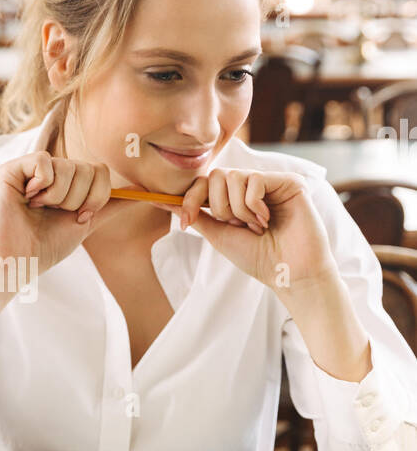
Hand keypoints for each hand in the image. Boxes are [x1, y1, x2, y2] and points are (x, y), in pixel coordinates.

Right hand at [0, 151, 128, 281]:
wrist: (21, 262)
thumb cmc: (48, 246)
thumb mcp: (87, 223)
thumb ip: (111, 206)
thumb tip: (142, 194)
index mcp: (65, 180)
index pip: (99, 171)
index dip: (96, 197)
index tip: (78, 216)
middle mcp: (48, 170)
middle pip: (86, 168)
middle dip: (77, 200)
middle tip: (54, 213)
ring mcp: (28, 168)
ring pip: (66, 166)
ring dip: (58, 197)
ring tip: (38, 209)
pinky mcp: (11, 169)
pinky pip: (43, 161)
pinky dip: (41, 186)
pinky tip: (27, 199)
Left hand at [162, 168, 336, 290]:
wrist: (288, 273)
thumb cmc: (258, 258)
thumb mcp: (218, 235)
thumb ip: (196, 215)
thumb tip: (162, 201)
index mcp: (235, 198)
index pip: (204, 183)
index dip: (191, 199)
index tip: (186, 222)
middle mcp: (252, 186)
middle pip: (216, 176)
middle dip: (220, 208)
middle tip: (239, 228)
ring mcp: (270, 182)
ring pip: (233, 177)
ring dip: (239, 210)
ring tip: (257, 227)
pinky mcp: (288, 182)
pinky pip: (255, 180)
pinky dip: (255, 205)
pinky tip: (268, 220)